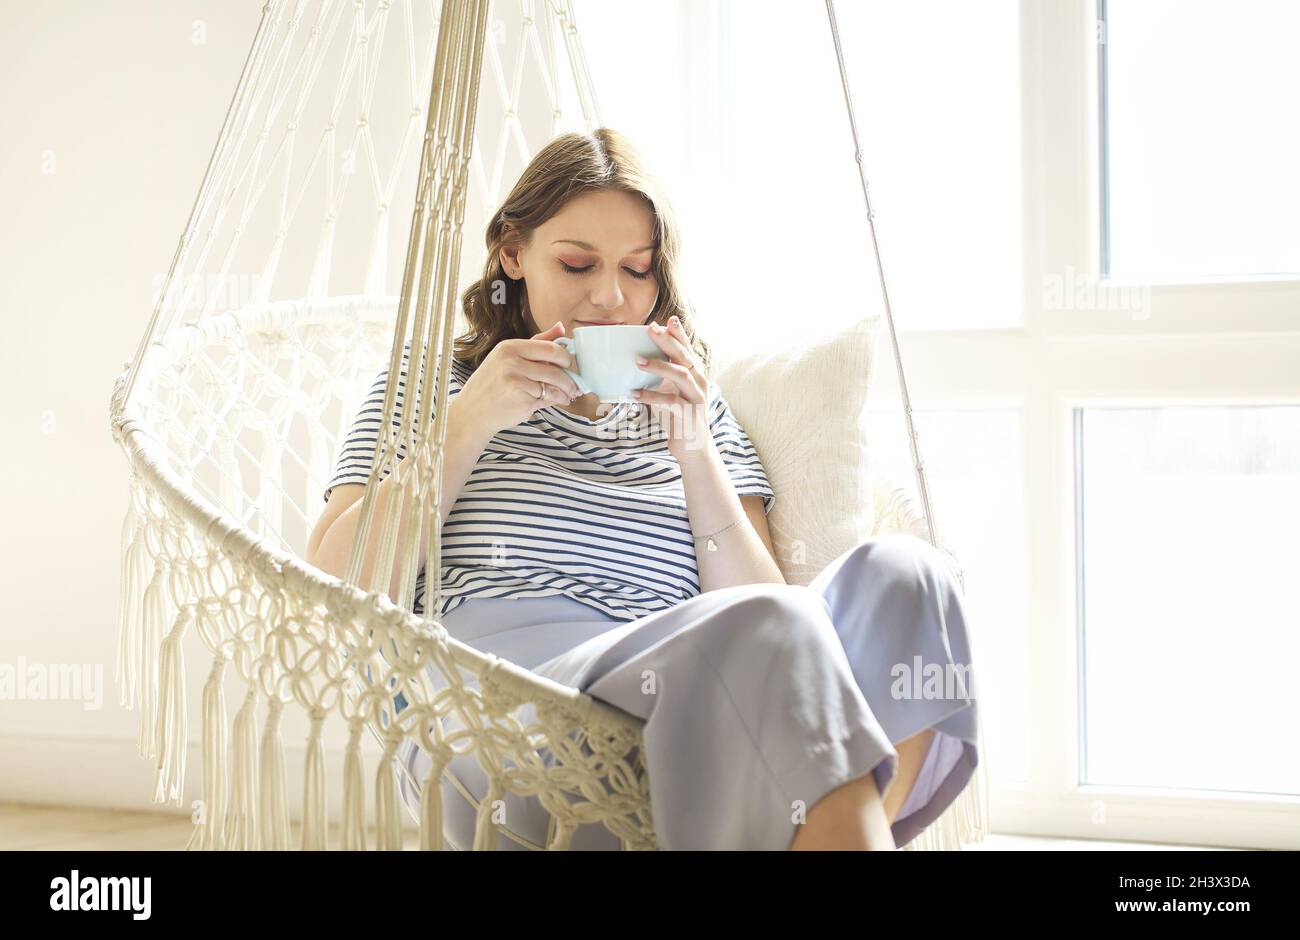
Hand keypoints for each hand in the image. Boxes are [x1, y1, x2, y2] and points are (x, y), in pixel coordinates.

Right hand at [455, 321, 582, 435]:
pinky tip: (553, 403)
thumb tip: (561, 327)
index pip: (549, 347)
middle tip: (574, 383)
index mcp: (510, 347)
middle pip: (555, 366)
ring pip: (554, 385)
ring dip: (566, 392)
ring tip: (567, 396)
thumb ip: (536, 342)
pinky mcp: (521, 400)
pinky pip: (547, 399)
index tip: (569, 364)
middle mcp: (511, 361)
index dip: (565, 357)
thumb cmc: (492, 384)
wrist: (472, 412)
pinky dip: (554, 402)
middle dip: (570, 376)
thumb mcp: (507, 357)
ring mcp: (516, 381)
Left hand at [633, 314, 711, 458]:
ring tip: (637, 361)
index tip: (667, 319)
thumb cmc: (679, 418)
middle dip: (667, 341)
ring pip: (681, 375)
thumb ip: (664, 378)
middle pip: (685, 356)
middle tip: (650, 329)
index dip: (679, 334)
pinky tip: (634, 394)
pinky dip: (651, 396)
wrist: (693, 448)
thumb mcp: (672, 392)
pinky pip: (670, 401)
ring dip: (659, 366)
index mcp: (696, 375)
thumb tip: (639, 361)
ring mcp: (696, 398)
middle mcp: (700, 383)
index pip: (688, 349)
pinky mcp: (688, 414)